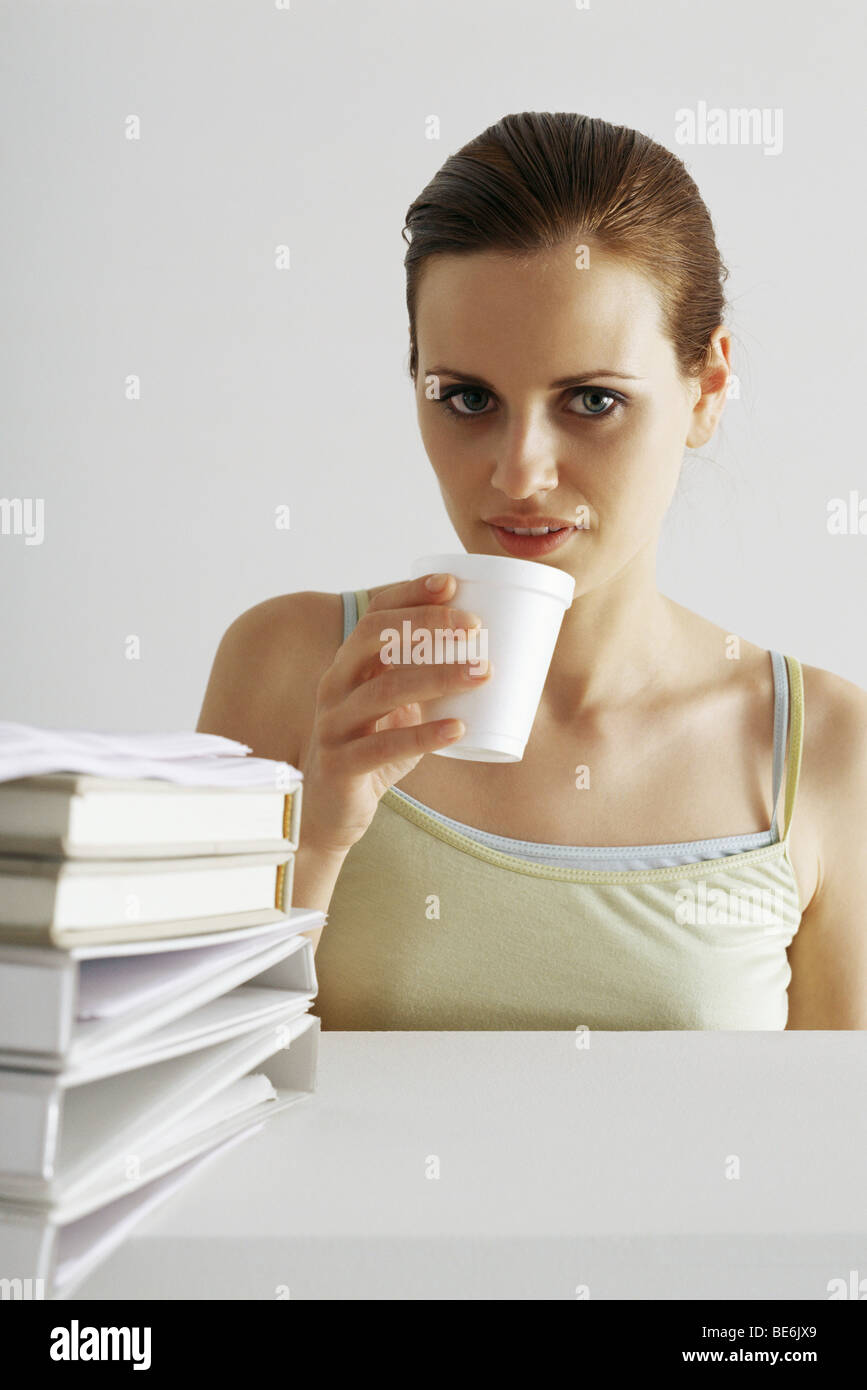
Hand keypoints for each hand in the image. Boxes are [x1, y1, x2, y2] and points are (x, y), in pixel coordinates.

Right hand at [299, 573, 491, 854]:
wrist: (330, 810)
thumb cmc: (374, 747)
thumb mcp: (397, 707)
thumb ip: (426, 679)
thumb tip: (488, 649)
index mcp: (349, 664)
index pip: (375, 613)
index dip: (410, 593)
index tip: (452, 583)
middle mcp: (334, 685)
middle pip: (374, 637)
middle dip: (426, 624)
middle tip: (475, 627)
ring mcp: (333, 724)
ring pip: (385, 690)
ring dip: (439, 677)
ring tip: (482, 672)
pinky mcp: (341, 764)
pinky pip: (384, 745)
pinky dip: (424, 735)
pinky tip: (458, 728)